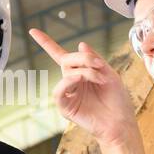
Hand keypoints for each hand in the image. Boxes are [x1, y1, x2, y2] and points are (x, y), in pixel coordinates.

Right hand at [29, 29, 136, 146]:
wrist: (120, 122)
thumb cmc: (118, 100)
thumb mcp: (110, 73)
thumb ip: (95, 59)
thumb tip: (80, 44)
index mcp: (81, 72)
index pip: (60, 55)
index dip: (46, 42)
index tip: (33, 30)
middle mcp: (72, 82)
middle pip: (67, 60)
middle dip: (84, 58)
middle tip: (99, 65)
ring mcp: (68, 94)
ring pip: (66, 73)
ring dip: (84, 71)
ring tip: (100, 78)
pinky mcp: (65, 107)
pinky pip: (59, 91)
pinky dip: (68, 82)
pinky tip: (80, 79)